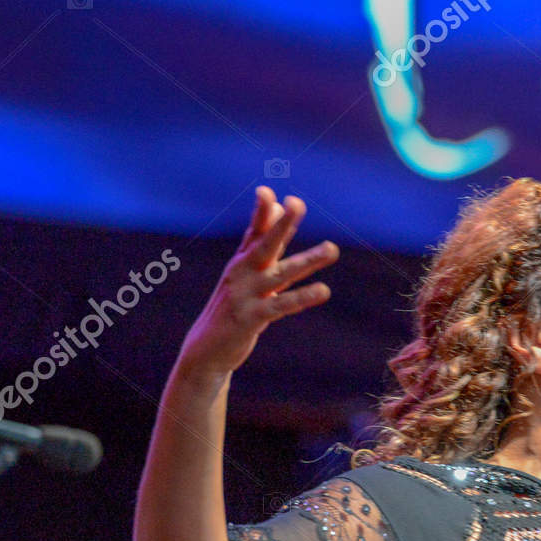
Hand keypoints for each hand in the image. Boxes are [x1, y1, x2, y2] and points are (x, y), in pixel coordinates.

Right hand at [176, 186, 336, 380]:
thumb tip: (277, 207)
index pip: (254, 231)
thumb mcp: (248, 272)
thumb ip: (266, 242)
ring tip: (332, 248)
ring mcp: (245, 295)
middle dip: (281, 224)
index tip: (269, 191)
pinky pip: (282, 305)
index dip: (262, 212)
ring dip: (308, 260)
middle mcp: (242, 273)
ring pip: (281, 273)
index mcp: (242, 261)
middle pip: (264, 244)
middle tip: (297, 203)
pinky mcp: (251, 317)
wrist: (208, 349)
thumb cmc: (234, 305)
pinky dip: (303, 297)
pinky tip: (323, 290)